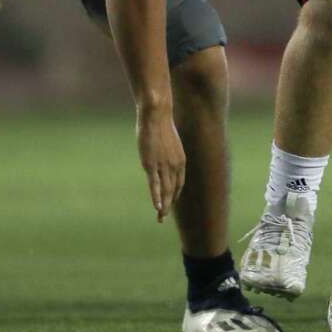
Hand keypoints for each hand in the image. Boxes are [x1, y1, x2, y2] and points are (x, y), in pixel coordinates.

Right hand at [136, 106, 185, 221]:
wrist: (157, 114)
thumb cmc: (160, 125)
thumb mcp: (167, 142)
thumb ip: (167, 153)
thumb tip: (163, 155)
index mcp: (180, 160)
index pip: (179, 183)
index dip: (175, 194)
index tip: (170, 202)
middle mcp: (175, 165)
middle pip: (173, 190)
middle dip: (169, 205)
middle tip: (163, 216)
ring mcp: (163, 165)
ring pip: (165, 190)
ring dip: (163, 205)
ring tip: (160, 217)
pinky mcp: (151, 164)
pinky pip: (155, 185)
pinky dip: (157, 197)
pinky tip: (157, 207)